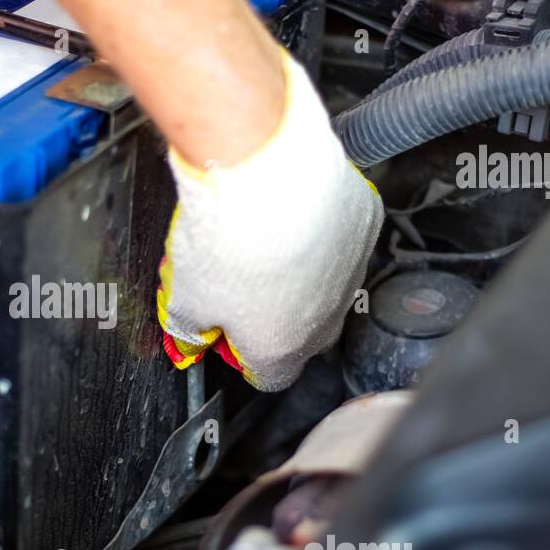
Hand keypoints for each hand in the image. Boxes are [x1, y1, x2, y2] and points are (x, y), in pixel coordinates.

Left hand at [157, 48, 382, 391]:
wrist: (266, 173)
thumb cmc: (227, 239)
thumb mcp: (185, 299)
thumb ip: (187, 330)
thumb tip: (187, 342)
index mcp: (282, 350)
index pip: (266, 376)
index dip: (239, 353)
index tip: (221, 327)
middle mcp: (327, 320)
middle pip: (298, 334)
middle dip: (269, 315)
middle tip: (236, 282)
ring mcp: (352, 273)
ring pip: (324, 286)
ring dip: (295, 274)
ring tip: (259, 241)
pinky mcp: (365, 227)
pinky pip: (340, 240)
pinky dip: (318, 232)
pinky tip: (288, 213)